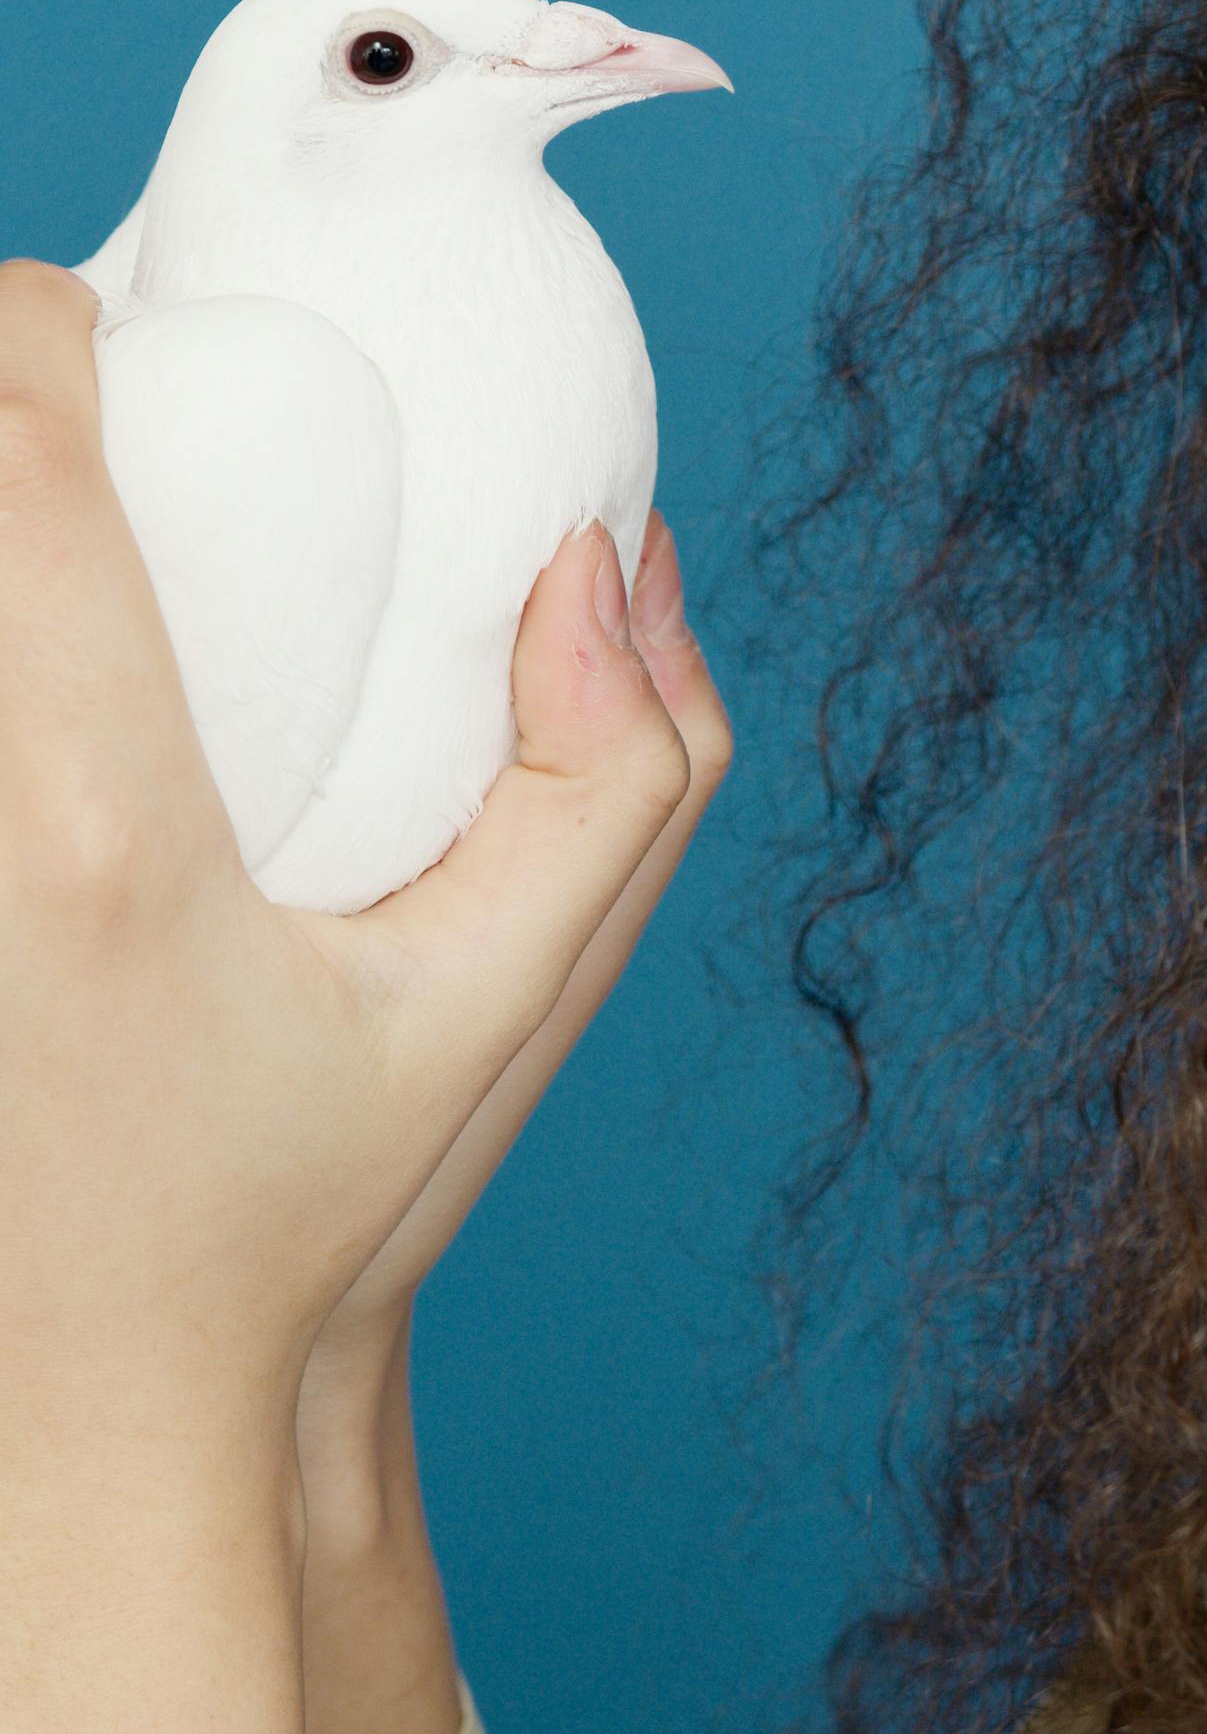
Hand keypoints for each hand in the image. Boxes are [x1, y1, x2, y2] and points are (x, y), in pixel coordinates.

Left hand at [0, 262, 701, 1462]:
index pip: (14, 447)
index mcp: (106, 826)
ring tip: (36, 532)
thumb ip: (619, 777)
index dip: (32, 314)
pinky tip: (23, 673)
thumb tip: (603, 553)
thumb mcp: (497, 1010)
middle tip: (55, 401)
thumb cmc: (290, 1214)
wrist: (75, 1418)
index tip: (95, 315)